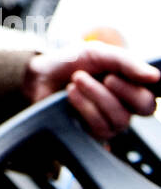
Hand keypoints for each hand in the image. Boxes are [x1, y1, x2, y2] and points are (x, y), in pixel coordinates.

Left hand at [23, 42, 159, 138]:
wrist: (40, 76)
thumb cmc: (71, 63)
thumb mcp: (97, 54)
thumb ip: (125, 62)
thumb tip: (155, 76)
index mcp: (131, 83)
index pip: (153, 92)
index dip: (145, 85)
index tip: (121, 73)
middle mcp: (126, 105)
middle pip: (145, 107)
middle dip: (124, 90)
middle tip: (106, 77)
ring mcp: (111, 122)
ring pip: (120, 118)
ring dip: (97, 95)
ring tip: (77, 80)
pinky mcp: (94, 135)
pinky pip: (100, 127)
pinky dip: (85, 106)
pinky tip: (71, 94)